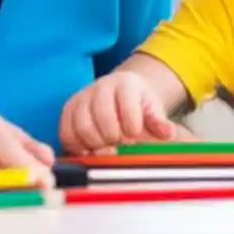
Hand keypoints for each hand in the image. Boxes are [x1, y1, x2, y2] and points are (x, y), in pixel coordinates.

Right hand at [59, 71, 176, 154]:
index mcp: (125, 84)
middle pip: (102, 118)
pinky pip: (66, 133)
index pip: (127, 107)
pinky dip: (77, 146)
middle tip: (121, 144)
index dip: (132, 128)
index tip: (135, 136)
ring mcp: (81, 97)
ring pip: (83, 127)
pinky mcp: (68, 110)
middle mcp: (100, 87)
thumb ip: (159, 122)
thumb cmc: (138, 104)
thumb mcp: (152, 109)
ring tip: (107, 147)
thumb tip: (167, 133)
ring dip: (96, 144)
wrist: (120, 93)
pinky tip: (91, 149)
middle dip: (114, 138)